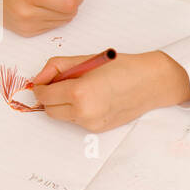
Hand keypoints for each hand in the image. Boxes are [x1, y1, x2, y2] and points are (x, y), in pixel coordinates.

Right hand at [0, 0, 85, 35]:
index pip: (70, 4)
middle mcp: (28, 14)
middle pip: (69, 14)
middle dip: (70, 1)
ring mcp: (26, 26)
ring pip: (62, 22)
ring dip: (61, 9)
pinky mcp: (26, 33)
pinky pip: (51, 27)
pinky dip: (51, 16)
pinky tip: (38, 5)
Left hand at [30, 51, 189, 131]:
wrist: (151, 83)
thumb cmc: (122, 67)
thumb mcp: (85, 60)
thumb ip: (56, 67)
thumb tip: (39, 79)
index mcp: (78, 92)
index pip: (44, 96)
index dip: (40, 87)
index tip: (44, 82)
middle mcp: (83, 112)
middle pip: (49, 110)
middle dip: (51, 97)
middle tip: (63, 83)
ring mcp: (91, 124)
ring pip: (62, 116)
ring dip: (64, 104)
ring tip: (84, 89)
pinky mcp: (98, 129)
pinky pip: (77, 120)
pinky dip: (78, 110)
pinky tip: (95, 98)